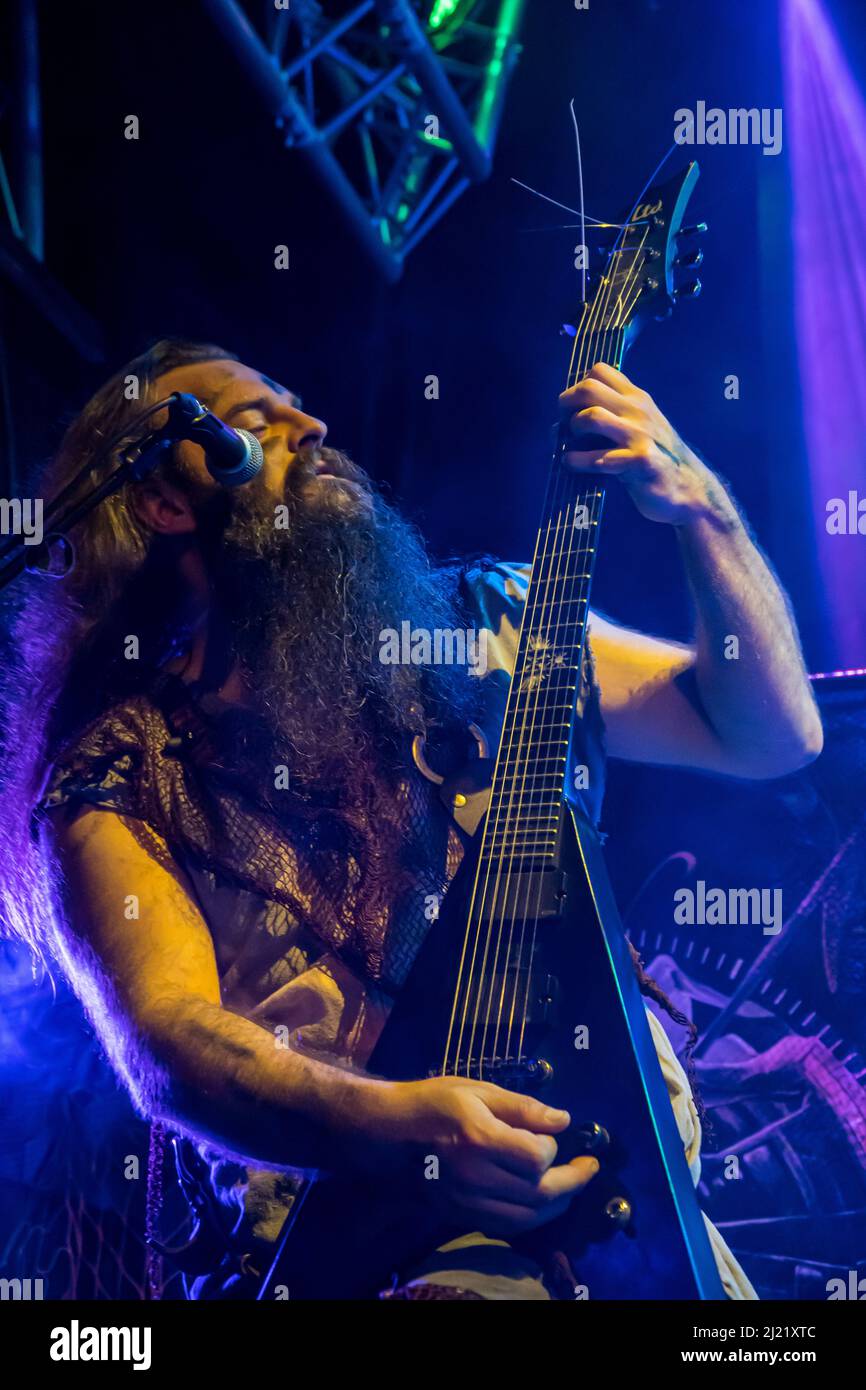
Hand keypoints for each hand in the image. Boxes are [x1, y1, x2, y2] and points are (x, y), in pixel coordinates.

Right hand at [379, 1075, 598, 1234]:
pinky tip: (540, 1202)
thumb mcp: (477, 1091)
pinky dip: (531, 1217)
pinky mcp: (461, 1215)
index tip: (554, 1132)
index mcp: (480, 1139)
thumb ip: (523, 1107)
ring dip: (557, 1205)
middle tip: (589, 1168)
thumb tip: (562, 1120)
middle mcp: (475, 1176)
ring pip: (528, 1218)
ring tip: (572, 1187)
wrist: (388, 1132)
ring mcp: (467, 1201)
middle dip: (573, 1183)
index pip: (538, 1157)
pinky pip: (507, 1226)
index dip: (554, 1147)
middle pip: (540, 1194)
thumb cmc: (433, 1102)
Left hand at [559, 362, 732, 526]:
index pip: (600, 371)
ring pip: (592, 417)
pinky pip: (599, 458)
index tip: (571, 408)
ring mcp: (641, 435)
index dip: (576, 387)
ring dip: (572, 431)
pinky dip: (578, 461)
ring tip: (570, 446)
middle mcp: (639, 411)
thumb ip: (613, 417)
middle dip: (566, 405)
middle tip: (563, 426)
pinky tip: (572, 465)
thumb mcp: (640, 428)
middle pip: (589, 388)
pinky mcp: (640, 461)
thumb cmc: (657, 460)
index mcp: (638, 399)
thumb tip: (565, 420)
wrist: (692, 490)